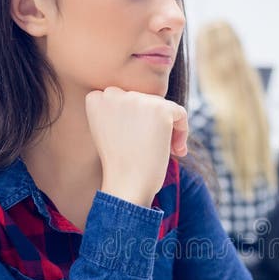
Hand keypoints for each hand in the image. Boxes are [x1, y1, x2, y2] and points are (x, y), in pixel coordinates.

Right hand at [85, 86, 187, 206]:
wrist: (126, 185)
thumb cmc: (119, 165)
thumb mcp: (109, 132)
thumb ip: (119, 112)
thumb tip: (145, 105)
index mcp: (96, 98)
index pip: (123, 97)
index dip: (133, 119)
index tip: (133, 139)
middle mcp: (114, 94)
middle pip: (144, 100)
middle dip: (151, 123)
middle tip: (150, 149)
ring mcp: (137, 100)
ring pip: (162, 106)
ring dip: (167, 128)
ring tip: (164, 151)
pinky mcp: (159, 109)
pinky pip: (180, 113)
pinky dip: (182, 131)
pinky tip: (176, 151)